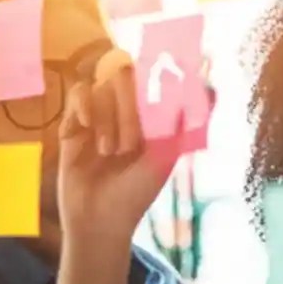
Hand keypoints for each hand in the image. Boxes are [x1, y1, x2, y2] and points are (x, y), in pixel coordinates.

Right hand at [57, 48, 180, 238]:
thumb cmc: (137, 194)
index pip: (150, 78)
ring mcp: (98, 116)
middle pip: (124, 78)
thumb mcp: (165, 158)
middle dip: (128, 107)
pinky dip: (83, 105)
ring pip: (102, 88)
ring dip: (108, 119)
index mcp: (149, 117)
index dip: (153, 68)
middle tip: (129, 145)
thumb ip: (183, 124)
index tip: (161, 63)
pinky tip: (85, 126)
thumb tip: (209, 91)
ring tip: (109, 152)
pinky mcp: (73, 125)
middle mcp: (123, 112)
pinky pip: (79, 94)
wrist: (101, 220)